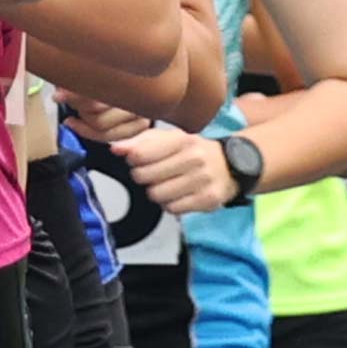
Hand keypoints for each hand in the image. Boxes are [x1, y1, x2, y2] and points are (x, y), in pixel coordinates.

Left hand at [82, 100, 235, 218]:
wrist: (231, 166)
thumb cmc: (192, 151)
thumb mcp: (169, 139)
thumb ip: (139, 142)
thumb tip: (116, 148)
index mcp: (182, 139)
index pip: (139, 155)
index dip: (134, 160)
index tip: (140, 160)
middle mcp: (194, 158)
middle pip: (144, 177)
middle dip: (144, 177)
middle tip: (155, 174)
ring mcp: (202, 179)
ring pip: (156, 195)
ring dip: (157, 192)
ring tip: (168, 184)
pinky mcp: (208, 199)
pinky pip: (172, 209)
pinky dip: (170, 204)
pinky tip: (179, 194)